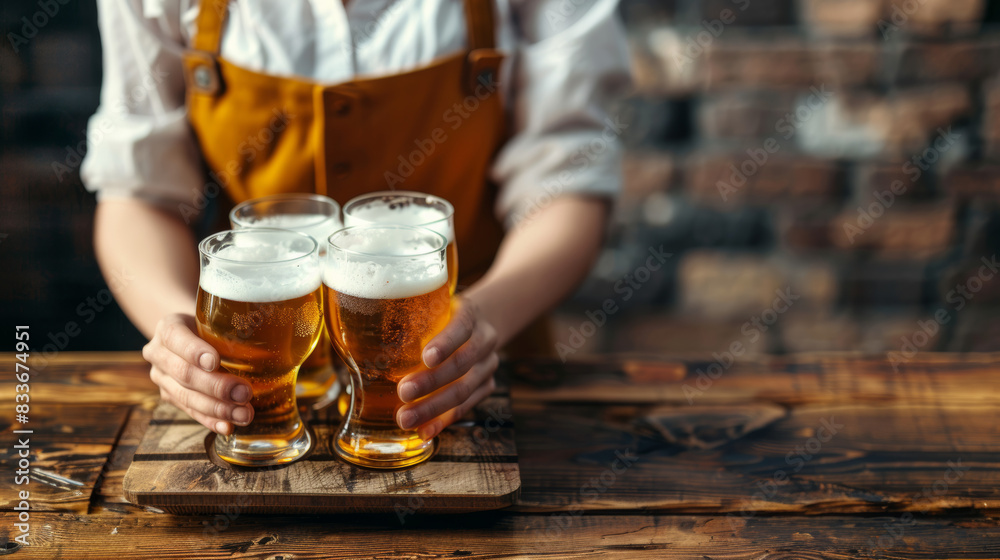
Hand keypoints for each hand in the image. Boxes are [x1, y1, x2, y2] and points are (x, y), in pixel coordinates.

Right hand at [141, 314, 252, 434]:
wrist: (190, 336)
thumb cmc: (212, 324)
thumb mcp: (216, 318)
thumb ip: (234, 325)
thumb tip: (274, 340)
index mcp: (168, 327)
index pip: (176, 337)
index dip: (194, 352)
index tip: (215, 362)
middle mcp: (159, 353)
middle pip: (185, 374)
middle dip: (216, 387)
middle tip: (244, 393)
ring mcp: (162, 378)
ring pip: (186, 397)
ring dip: (217, 408)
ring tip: (244, 414)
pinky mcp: (170, 396)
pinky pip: (190, 411)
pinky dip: (211, 420)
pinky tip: (228, 426)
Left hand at [395, 297, 499, 439]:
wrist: (478, 324)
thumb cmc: (442, 315)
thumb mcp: (432, 305)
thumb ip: (408, 316)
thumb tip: (356, 332)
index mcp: (470, 313)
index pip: (462, 326)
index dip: (445, 342)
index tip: (426, 357)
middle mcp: (485, 338)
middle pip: (462, 363)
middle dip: (432, 381)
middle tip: (403, 392)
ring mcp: (488, 364)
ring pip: (465, 390)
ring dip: (434, 407)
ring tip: (406, 419)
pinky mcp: (487, 385)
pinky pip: (467, 407)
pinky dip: (443, 421)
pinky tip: (424, 431)